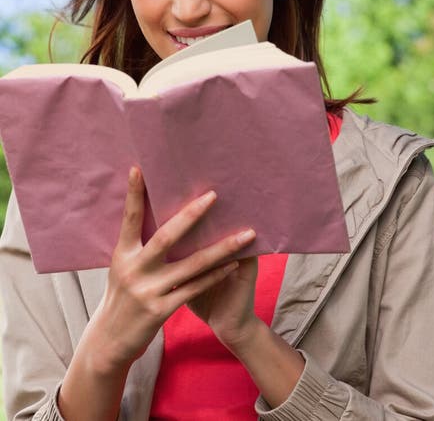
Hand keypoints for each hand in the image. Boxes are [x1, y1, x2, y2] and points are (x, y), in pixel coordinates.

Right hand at [87, 166, 255, 373]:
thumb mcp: (122, 268)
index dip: (133, 194)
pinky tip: (234, 263)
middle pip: (166, 237)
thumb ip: (138, 245)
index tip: (139, 168)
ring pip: (191, 264)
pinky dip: (215, 274)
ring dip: (221, 248)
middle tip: (213, 195)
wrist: (109, 342)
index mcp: (122, 254)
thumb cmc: (121, 297)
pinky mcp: (160, 310)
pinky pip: (194, 287)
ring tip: (246, 234)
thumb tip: (154, 214)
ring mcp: (148, 290)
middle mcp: (134, 269)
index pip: (130, 218)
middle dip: (191, 215)